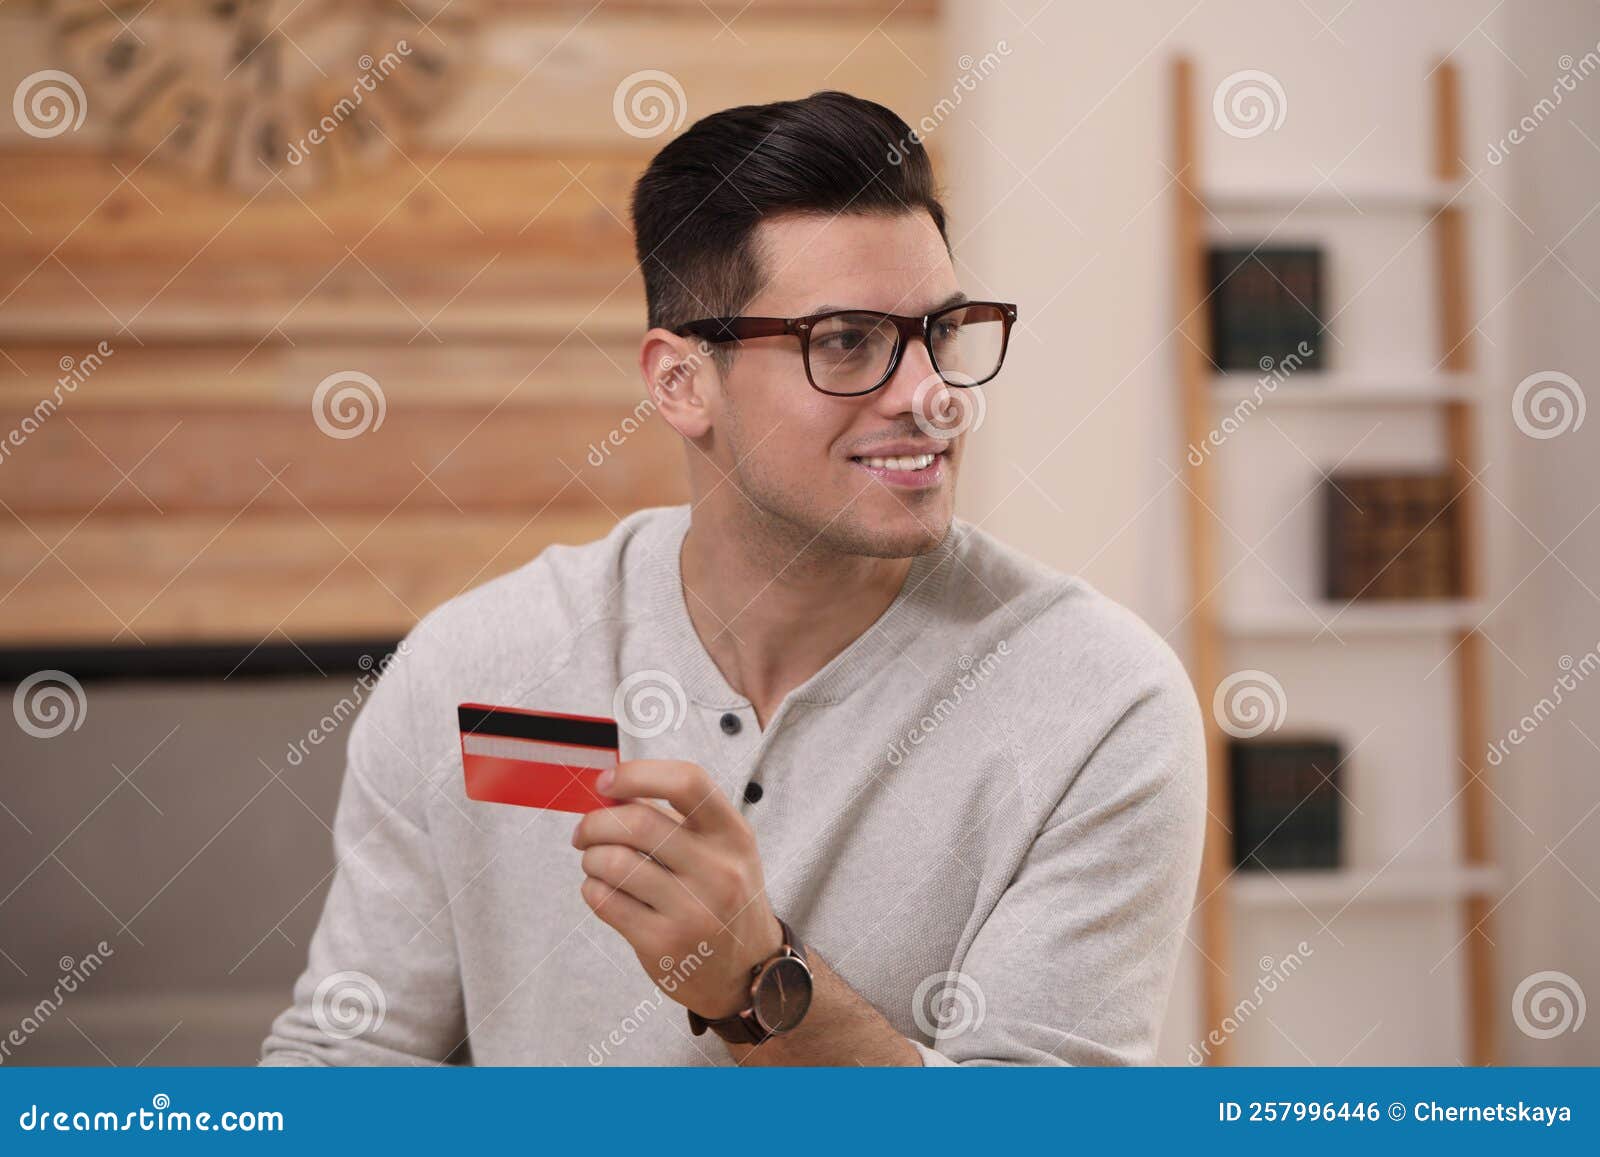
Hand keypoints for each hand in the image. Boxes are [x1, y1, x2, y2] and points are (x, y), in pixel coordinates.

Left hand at [570, 759, 782, 1019]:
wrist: (747, 970)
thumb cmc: (724, 896)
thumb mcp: (723, 850)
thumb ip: (677, 819)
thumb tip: (612, 792)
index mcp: (733, 835)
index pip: (687, 782)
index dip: (636, 774)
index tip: (606, 782)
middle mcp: (718, 871)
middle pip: (638, 823)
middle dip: (595, 822)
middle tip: (584, 831)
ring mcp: (692, 911)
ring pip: (614, 862)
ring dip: (591, 857)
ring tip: (596, 862)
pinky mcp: (663, 944)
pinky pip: (605, 900)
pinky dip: (591, 888)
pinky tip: (602, 889)